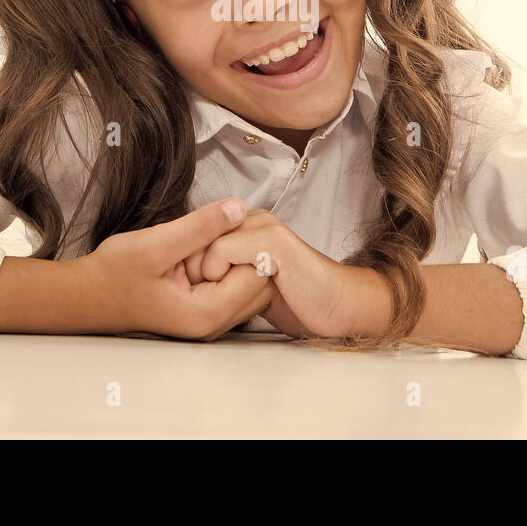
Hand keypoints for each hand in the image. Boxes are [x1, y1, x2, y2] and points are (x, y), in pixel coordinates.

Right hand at [81, 198, 272, 341]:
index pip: (259, 275)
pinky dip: (227, 266)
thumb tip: (238, 208)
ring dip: (236, 258)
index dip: (246, 245)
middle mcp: (214, 324)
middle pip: (261, 282)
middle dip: (245, 252)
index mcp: (206, 313)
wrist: (90, 293)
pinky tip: (201, 254)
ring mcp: (211, 321)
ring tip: (203, 245)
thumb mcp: (157, 243)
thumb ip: (200, 227)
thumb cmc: (115, 274)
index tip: (220, 229)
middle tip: (212, 234)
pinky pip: (236, 287)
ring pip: (251, 284)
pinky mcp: (206, 311)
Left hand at [183, 208, 391, 338]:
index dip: (188, 266)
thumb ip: (227, 273)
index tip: (198, 292)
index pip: (194, 235)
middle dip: (193, 271)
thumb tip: (190, 278)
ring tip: (227, 295)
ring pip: (203, 243)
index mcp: (246, 225)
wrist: (338, 306)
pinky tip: (241, 290)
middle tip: (212, 296)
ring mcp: (263, 225)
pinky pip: (220, 251)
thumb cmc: (298, 300)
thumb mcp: (250, 286)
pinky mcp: (271, 240)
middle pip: (194, 237)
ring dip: (204, 276)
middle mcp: (252, 218)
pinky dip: (218, 274)